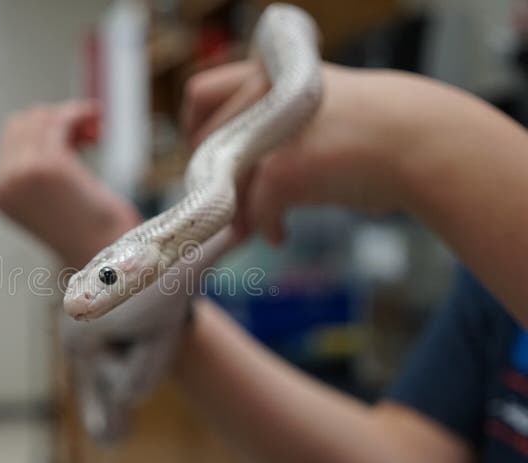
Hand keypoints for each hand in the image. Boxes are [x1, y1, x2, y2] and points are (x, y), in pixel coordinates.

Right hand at [0, 100, 139, 267]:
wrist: (109, 259)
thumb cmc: (91, 234)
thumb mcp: (54, 199)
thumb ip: (40, 169)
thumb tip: (52, 125)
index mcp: (0, 192)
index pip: (11, 138)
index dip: (43, 128)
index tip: (77, 135)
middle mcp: (5, 182)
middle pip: (22, 122)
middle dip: (55, 118)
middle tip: (90, 131)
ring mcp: (24, 172)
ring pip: (41, 118)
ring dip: (70, 116)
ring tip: (96, 130)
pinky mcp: (51, 165)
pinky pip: (60, 121)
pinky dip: (79, 114)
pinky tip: (96, 120)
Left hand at [182, 61, 423, 243]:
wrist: (423, 141)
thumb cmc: (376, 127)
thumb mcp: (314, 106)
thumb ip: (272, 123)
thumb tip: (231, 170)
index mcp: (268, 74)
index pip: (200, 93)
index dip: (194, 128)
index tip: (205, 154)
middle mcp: (263, 95)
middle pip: (207, 146)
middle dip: (212, 181)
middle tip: (232, 205)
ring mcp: (270, 133)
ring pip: (226, 184)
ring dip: (238, 213)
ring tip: (258, 225)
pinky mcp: (283, 169)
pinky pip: (255, 212)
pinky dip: (266, 228)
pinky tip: (281, 233)